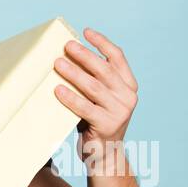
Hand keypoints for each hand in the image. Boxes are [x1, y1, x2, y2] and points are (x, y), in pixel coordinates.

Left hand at [54, 28, 138, 176]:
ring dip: (74, 73)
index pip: (118, 58)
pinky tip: (57, 89)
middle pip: (104, 70)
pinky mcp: (107, 125)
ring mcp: (120, 111)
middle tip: (66, 45)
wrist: (104, 154)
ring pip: (94, 87)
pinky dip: (70, 97)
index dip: (102, 43)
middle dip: (84, 55)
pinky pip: (85, 108)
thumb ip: (94, 81)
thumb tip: (68, 57)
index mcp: (129, 85)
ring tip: (57, 63)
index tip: (85, 32)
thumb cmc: (96, 122)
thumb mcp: (100, 99)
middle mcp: (128, 96)